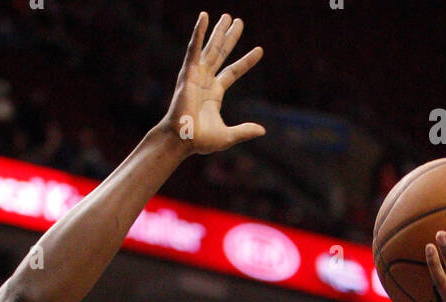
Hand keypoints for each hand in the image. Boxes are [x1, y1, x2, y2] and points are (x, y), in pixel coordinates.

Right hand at [159, 12, 264, 155]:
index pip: (233, 71)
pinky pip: (194, 49)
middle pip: (221, 54)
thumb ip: (244, 131)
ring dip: (217, 31)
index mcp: (215, 93)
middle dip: (229, 38)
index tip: (260, 50)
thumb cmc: (200, 140)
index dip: (246, 61)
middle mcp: (206, 80)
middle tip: (238, 21)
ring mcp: (196, 75)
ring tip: (227, 16)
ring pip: (210, 48)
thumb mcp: (227, 136)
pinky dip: (198, 33)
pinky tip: (204, 17)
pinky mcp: (188, 72)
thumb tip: (262, 131)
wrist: (182, 140)